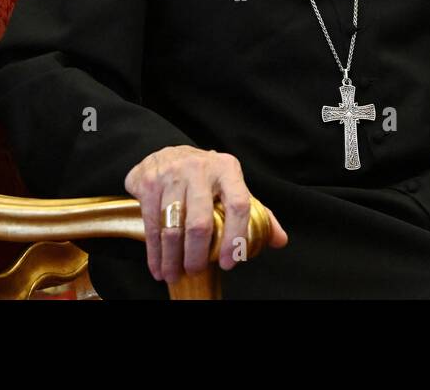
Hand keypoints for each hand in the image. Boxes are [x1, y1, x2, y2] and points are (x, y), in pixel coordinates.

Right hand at [124, 145, 287, 284]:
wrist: (168, 154)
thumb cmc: (207, 177)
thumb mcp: (232, 186)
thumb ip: (258, 213)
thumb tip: (280, 240)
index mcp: (228, 169)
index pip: (239, 204)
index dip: (236, 237)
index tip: (228, 262)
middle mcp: (200, 168)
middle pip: (201, 221)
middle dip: (197, 254)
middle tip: (196, 271)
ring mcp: (172, 173)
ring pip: (173, 226)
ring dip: (173, 258)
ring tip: (174, 275)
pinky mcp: (149, 182)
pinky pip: (152, 224)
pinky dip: (155, 252)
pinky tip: (159, 267)